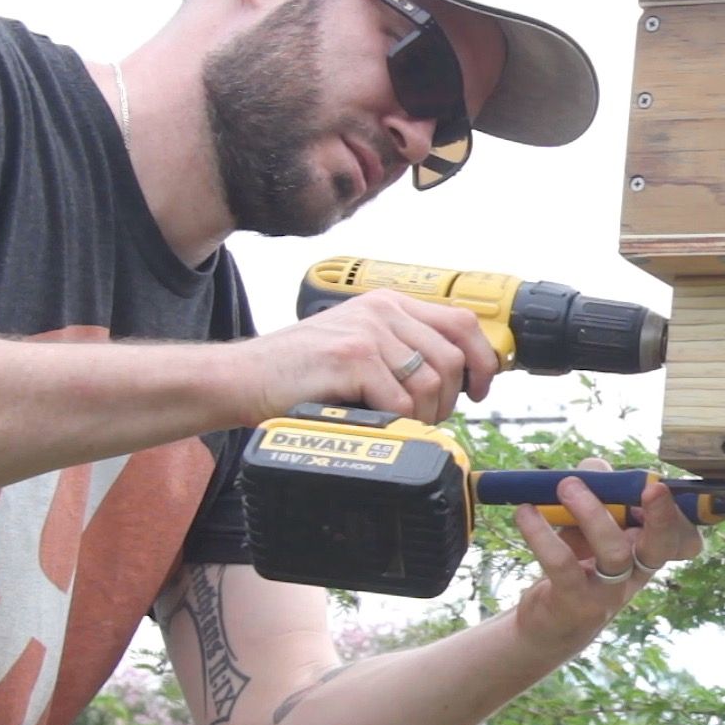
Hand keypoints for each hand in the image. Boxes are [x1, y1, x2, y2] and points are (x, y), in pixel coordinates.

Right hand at [235, 289, 499, 423]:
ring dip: (424, 414)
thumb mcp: (357, 346)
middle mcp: (382, 311)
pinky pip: (402, 401)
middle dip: (450, 399)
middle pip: (453, 358)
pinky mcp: (351, 359)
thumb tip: (458, 379)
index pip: (462, 322)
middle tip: (428, 417)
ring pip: (432, 383)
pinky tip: (376, 421)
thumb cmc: (300, 373)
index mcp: (388, 304)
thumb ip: (401, 350)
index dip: (483, 360)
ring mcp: (367, 333)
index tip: (481, 389)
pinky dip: (398, 421)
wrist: (241, 378)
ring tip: (398, 421)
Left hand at [511, 457, 705, 647]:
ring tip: (566, 486)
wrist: (548, 624)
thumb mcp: (588, 527)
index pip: (681, 538)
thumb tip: (597, 467)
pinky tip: (525, 513)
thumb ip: (598, 491)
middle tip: (653, 487)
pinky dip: (542, 535)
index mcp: (645, 552)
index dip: (680, 516)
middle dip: (662, 517)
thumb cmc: (576, 566)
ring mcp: (608, 592)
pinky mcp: (575, 603)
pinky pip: (563, 565)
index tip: (662, 488)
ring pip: (615, 553)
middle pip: (660, 546)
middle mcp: (635, 573)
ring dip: (593, 514)